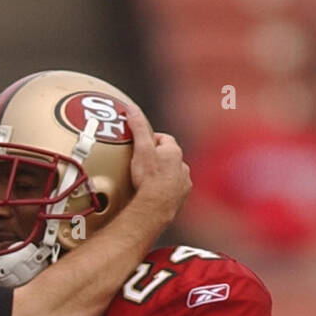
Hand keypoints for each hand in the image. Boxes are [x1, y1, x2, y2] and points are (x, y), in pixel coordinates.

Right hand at [123, 103, 190, 224]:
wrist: (156, 206)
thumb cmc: (148, 177)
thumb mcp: (140, 148)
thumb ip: (138, 127)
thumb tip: (132, 108)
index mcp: (174, 152)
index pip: (165, 140)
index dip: (153, 140)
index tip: (143, 144)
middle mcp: (182, 166)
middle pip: (170, 158)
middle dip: (159, 159)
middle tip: (143, 163)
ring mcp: (183, 184)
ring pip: (173, 175)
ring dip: (164, 176)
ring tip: (148, 182)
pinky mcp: (180, 199)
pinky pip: (173, 192)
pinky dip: (166, 192)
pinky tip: (154, 196)